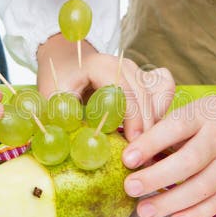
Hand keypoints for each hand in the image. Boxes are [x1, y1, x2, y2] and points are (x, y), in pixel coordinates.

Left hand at [36, 34, 174, 140]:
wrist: (69, 59)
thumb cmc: (59, 80)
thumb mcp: (52, 97)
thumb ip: (59, 117)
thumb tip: (59, 144)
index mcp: (100, 65)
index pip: (123, 89)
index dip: (130, 116)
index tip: (132, 141)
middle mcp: (124, 65)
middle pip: (145, 96)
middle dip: (146, 127)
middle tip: (141, 157)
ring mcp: (138, 70)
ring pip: (159, 95)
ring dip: (155, 122)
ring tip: (144, 148)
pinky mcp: (146, 77)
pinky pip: (163, 92)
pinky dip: (160, 111)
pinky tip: (148, 130)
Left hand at [120, 90, 215, 216]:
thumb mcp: (198, 109)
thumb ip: (169, 128)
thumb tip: (133, 152)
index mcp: (203, 115)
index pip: (175, 127)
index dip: (150, 143)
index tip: (127, 158)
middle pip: (188, 161)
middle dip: (157, 177)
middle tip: (130, 187)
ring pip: (202, 187)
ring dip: (171, 202)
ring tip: (144, 211)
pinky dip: (197, 215)